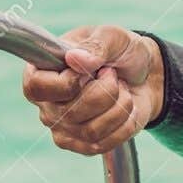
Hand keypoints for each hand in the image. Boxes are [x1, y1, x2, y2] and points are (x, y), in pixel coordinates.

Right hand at [21, 25, 164, 154]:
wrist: (146, 75)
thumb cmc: (122, 52)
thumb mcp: (113, 38)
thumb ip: (95, 46)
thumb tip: (75, 59)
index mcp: (41, 71)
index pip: (36, 87)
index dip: (68, 82)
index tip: (93, 69)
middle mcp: (46, 103)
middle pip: (69, 113)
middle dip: (105, 91)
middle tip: (114, 75)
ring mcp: (62, 127)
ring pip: (90, 131)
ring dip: (119, 106)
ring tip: (122, 90)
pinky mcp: (82, 145)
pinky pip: (104, 144)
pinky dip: (126, 123)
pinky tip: (128, 108)